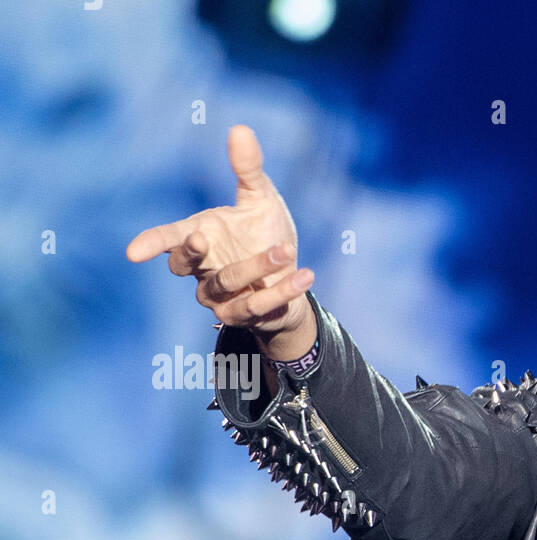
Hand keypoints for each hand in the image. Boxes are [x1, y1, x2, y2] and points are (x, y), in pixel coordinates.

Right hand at [125, 124, 316, 358]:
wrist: (291, 278)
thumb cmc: (265, 235)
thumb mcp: (261, 199)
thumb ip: (248, 170)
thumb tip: (240, 129)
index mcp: (199, 237)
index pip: (168, 239)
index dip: (151, 243)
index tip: (133, 253)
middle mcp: (203, 269)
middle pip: (184, 264)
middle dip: (190, 252)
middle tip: (201, 237)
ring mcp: (219, 297)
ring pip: (227, 283)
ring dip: (257, 266)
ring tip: (285, 249)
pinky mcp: (243, 316)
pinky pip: (260, 305)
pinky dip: (283, 291)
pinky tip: (306, 275)